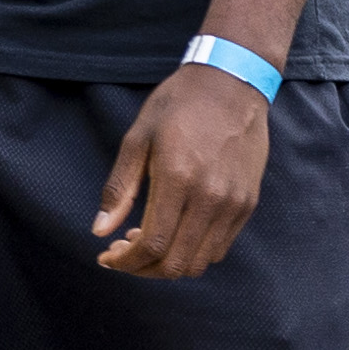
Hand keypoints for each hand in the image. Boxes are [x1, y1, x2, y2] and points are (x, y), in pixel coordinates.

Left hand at [92, 62, 271, 278]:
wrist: (234, 80)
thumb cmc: (180, 104)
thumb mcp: (138, 137)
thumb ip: (119, 188)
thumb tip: (100, 231)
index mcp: (178, 178)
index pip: (152, 245)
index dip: (125, 262)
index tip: (108, 256)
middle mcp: (211, 196)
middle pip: (175, 264)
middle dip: (142, 269)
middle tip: (125, 252)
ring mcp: (234, 201)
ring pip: (199, 262)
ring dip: (170, 264)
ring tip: (152, 240)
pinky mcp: (248, 201)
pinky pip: (220, 247)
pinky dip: (194, 252)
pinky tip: (179, 231)